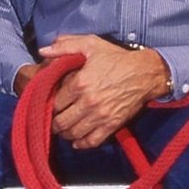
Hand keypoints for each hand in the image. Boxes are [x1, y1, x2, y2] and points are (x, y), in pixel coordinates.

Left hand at [38, 34, 170, 149]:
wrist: (144, 72)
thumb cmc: (117, 58)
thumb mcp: (91, 44)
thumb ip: (65, 46)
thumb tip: (43, 51)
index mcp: (80, 82)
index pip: (55, 102)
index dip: (50, 104)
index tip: (50, 103)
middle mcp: (88, 102)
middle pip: (61, 122)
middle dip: (55, 122)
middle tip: (55, 118)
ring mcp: (100, 115)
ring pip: (73, 133)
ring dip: (66, 133)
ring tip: (65, 128)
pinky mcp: (112, 124)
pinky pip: (92, 141)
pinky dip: (81, 144)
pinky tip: (77, 140)